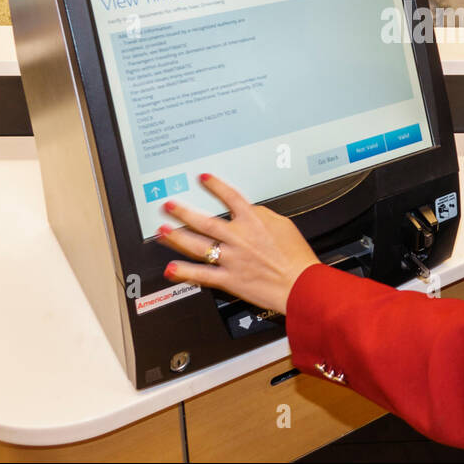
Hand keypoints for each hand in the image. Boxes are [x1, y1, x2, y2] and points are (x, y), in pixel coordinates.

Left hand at [158, 174, 319, 314]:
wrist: (301, 284)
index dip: (215, 186)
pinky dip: (184, 272)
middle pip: (205, 222)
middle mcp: (239, 238)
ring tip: (162, 231)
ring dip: (177, 237)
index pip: (231, 197)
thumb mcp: (284, 226)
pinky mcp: (229, 280)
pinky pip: (202, 275)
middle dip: (183, 212)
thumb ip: (262, 216)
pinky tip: (170, 268)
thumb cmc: (296, 257)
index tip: (202, 178)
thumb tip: (249, 210)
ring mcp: (232, 259)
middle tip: (168, 206)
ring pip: (198, 246)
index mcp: (254, 221)